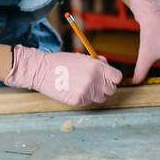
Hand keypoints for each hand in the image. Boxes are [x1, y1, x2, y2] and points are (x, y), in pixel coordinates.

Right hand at [6, 46, 122, 107]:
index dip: (112, 78)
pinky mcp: (78, 100)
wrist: (42, 70)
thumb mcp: (82, 58)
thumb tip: (107, 69)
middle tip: (95, 83)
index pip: (117, 77)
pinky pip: (88, 102)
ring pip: (100, 98)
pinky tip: (74, 90)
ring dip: (95, 93)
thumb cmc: (62, 62)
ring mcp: (86, 91)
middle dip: (104, 87)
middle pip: (111, 90)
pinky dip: (83, 98)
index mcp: (96, 67)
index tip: (107, 78)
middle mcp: (94, 79)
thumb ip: (97, 64)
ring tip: (83, 86)